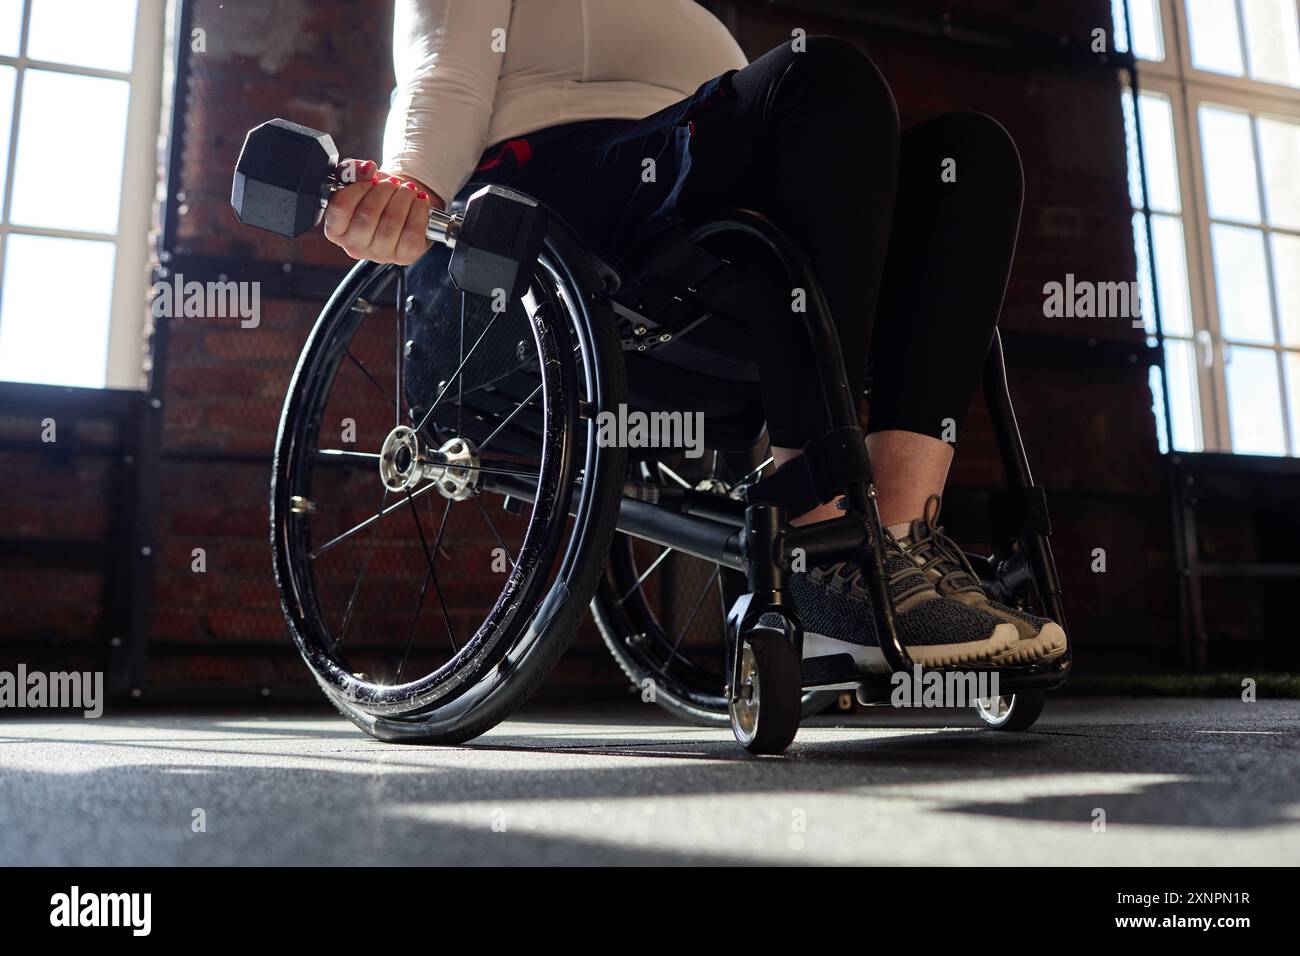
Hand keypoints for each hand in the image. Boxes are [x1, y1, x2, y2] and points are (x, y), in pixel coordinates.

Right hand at [324, 159, 444, 264]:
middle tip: (393, 182)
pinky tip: (419, 200)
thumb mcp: (359, 180)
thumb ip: (352, 170)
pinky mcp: (404, 256)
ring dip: (403, 198)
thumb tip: (366, 169)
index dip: (357, 189)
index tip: (370, 179)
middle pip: (367, 214)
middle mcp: (355, 246)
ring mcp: (380, 254)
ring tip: (408, 189)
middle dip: (384, 191)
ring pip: (391, 223)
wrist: (402, 208)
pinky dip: (418, 211)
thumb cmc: (377, 196)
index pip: (339, 208)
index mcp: (337, 230)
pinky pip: (412, 233)